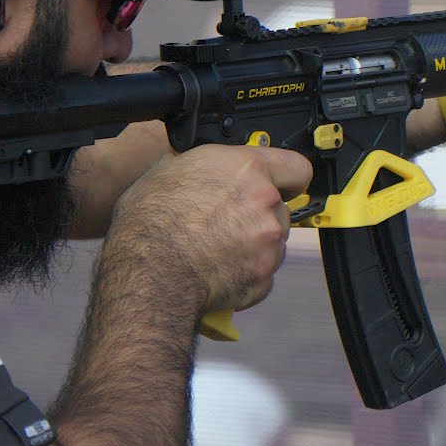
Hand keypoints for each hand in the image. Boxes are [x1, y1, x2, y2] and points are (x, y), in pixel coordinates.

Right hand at [106, 144, 311, 313]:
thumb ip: (203, 167)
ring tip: (215, 249)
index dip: (287, 178)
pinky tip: (217, 270)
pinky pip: (262, 274)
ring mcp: (268, 243)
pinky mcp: (263, 277)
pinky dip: (245, 274)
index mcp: (247, 169)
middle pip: (280, 208)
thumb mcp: (167, 170)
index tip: (282, 185)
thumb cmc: (151, 223)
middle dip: (258, 215)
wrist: (149, 271)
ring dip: (253, 246)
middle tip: (227, 222)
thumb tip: (200, 170)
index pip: (296, 167)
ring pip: (272, 242)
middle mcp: (265, 203)